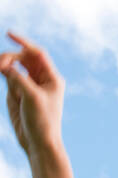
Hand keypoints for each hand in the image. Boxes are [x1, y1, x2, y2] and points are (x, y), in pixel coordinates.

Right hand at [0, 29, 65, 157]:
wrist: (38, 142)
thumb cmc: (42, 121)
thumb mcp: (32, 97)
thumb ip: (19, 79)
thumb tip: (5, 66)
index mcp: (52, 78)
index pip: (37, 53)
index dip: (24, 42)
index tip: (9, 34)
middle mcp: (41, 79)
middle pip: (24, 57)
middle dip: (11, 56)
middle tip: (0, 65)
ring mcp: (28, 85)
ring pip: (14, 66)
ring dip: (5, 64)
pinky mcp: (18, 92)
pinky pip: (8, 76)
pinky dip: (2, 72)